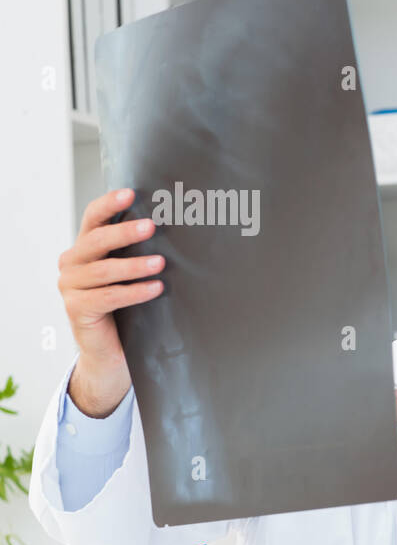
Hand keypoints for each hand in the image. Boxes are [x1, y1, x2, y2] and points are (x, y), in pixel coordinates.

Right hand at [58, 188, 164, 415]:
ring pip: (103, 271)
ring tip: (161, 263)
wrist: (111, 351)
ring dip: (134, 266)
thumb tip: (178, 228)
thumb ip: (139, 252)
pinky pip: (107, 297)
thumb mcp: (131, 274)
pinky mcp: (76, 309)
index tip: (130, 193)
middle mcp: (71, 263)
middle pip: (96, 241)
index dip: (109, 204)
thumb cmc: (126, 307)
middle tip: (151, 226)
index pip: (93, 218)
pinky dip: (133, 292)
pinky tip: (155, 289)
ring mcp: (70, 286)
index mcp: (84, 248)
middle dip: (124, 232)